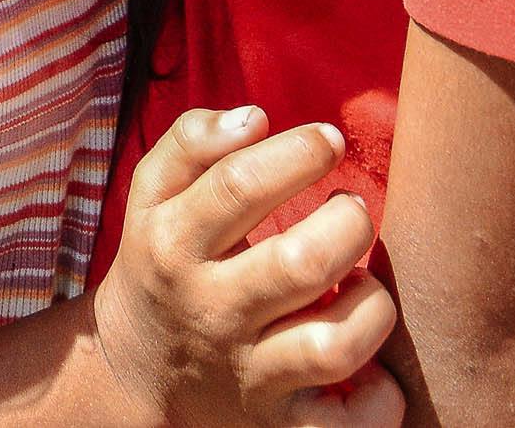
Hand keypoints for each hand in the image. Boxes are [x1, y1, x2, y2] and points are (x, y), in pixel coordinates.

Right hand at [92, 107, 404, 427]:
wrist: (134, 375)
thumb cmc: (163, 264)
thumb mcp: (151, 197)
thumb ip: (191, 141)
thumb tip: (257, 117)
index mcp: (175, 245)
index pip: (239, 185)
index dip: (298, 152)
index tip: (329, 139)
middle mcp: (211, 310)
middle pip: (302, 264)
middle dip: (350, 223)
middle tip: (351, 211)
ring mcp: (249, 374)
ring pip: (334, 347)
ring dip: (373, 306)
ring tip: (362, 284)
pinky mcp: (279, 424)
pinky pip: (346, 423)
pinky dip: (380, 397)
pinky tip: (372, 363)